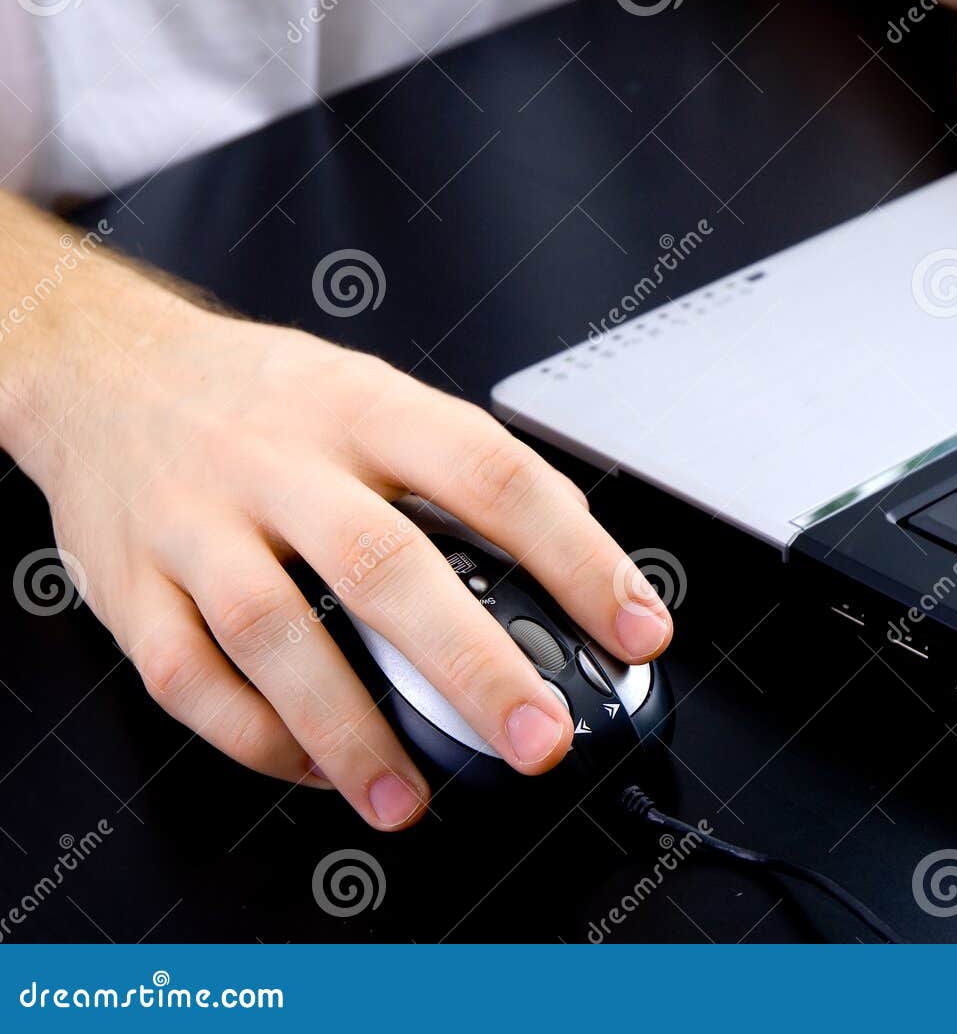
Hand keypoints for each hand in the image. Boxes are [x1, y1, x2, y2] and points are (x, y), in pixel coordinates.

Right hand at [2, 255, 672, 829]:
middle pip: (385, 565)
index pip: (492, 474)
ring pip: (275, 633)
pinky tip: (317, 769)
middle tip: (538, 737)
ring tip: (412, 799)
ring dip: (351, 731)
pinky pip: (190, 681)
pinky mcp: (132, 587)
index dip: (575, 555)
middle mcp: (280, 461)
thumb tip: (572, 572)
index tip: (636, 626)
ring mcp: (197, 524)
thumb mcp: (370, 397)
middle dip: (472, 665)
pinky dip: (259, 739)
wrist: (105, 371)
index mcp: (364, 407)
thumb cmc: (265, 399)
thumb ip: (458, 477)